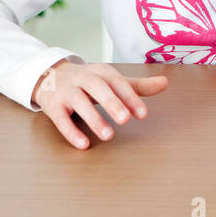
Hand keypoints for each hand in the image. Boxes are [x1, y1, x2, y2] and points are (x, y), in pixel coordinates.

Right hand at [32, 60, 169, 149]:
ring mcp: (66, 91)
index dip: (130, 97)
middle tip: (125, 120)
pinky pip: (61, 119)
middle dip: (112, 103)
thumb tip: (165, 83)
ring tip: (108, 135)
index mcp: (101, 72)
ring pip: (79, 103)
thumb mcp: (111, 80)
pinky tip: (84, 144)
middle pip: (97, 87)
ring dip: (94, 119)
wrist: (50, 76)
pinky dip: (71, 132)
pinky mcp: (53, 106)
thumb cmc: (88, 81)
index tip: (143, 114)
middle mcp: (83, 79)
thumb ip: (137, 85)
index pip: (117, 82)